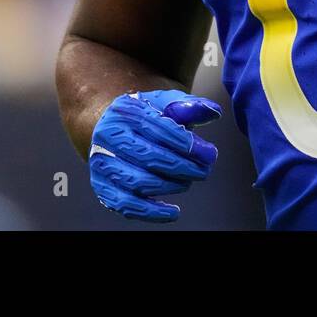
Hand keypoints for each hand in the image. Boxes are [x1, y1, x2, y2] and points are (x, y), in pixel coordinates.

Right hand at [88, 89, 220, 222]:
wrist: (112, 126)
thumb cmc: (145, 116)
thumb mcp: (166, 104)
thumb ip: (190, 106)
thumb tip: (214, 111)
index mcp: (127, 111)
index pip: (159, 129)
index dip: (187, 144)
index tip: (209, 154)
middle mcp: (109, 136)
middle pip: (149, 157)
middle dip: (183, 167)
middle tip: (203, 171)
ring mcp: (102, 162)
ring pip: (138, 182)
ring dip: (170, 186)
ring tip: (186, 182)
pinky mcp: (101, 185)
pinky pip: (126, 204)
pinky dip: (151, 212)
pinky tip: (173, 211)